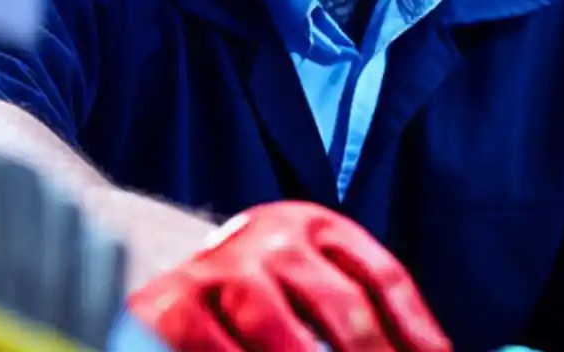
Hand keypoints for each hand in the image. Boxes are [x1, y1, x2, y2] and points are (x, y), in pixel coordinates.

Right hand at [127, 200, 451, 351]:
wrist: (145, 256)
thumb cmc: (254, 290)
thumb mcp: (308, 280)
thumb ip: (359, 314)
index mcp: (318, 227)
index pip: (383, 280)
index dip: (418, 333)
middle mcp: (274, 238)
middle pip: (344, 309)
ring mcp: (222, 270)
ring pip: (284, 334)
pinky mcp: (171, 307)